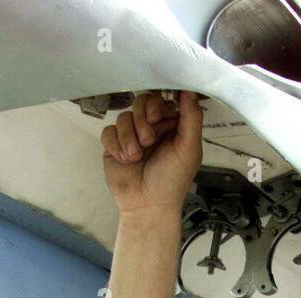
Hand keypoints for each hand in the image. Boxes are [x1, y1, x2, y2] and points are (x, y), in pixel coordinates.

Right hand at [101, 91, 202, 214]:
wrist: (147, 204)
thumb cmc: (172, 181)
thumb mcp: (189, 148)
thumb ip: (191, 118)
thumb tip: (190, 90)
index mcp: (172, 125)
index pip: (163, 99)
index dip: (157, 104)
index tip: (157, 117)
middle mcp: (152, 127)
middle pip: (141, 102)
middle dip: (143, 122)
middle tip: (149, 141)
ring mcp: (132, 135)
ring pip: (123, 117)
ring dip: (129, 138)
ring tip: (137, 157)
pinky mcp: (114, 144)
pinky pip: (109, 131)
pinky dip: (116, 145)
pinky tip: (125, 159)